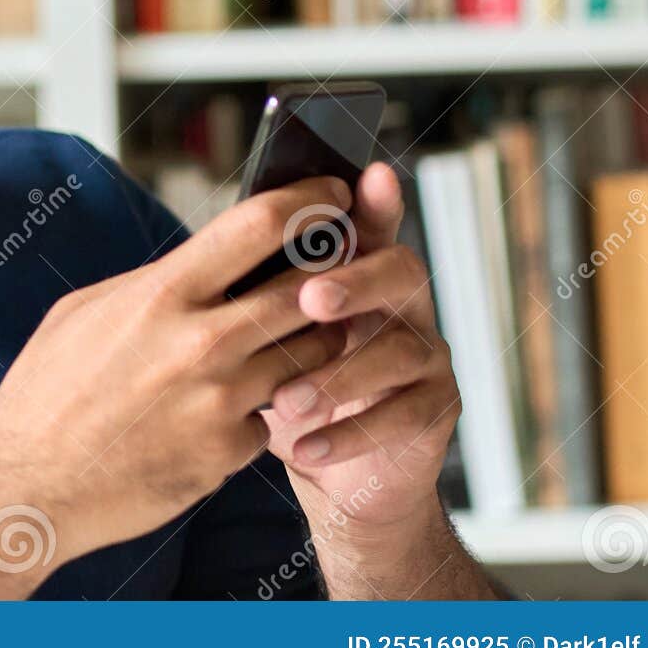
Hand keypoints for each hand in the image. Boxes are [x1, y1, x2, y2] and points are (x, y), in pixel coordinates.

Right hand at [0, 177, 351, 564]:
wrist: (27, 486)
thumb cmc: (45, 393)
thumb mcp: (84, 312)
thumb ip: (150, 282)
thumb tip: (199, 262)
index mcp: (162, 293)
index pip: (259, 224)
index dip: (309, 199)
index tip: (333, 193)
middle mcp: (200, 342)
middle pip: (309, 290)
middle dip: (336, 275)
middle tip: (346, 267)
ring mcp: (221, 401)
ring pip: (313, 356)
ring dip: (316, 343)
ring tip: (300, 338)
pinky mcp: (228, 453)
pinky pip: (273, 416)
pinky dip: (264, 409)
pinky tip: (234, 408)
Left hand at [261, 163, 461, 551]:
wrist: (330, 470)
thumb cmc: (286, 383)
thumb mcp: (264, 334)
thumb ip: (256, 292)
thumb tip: (210, 254)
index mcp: (359, 271)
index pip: (371, 225)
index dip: (376, 201)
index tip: (367, 178)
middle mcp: (402, 303)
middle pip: (400, 271)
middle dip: (356, 281)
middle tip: (309, 298)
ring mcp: (426, 354)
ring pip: (401, 349)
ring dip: (341, 374)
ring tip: (286, 401)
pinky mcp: (437, 408)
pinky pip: (407, 416)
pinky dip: (352, 433)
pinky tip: (305, 449)